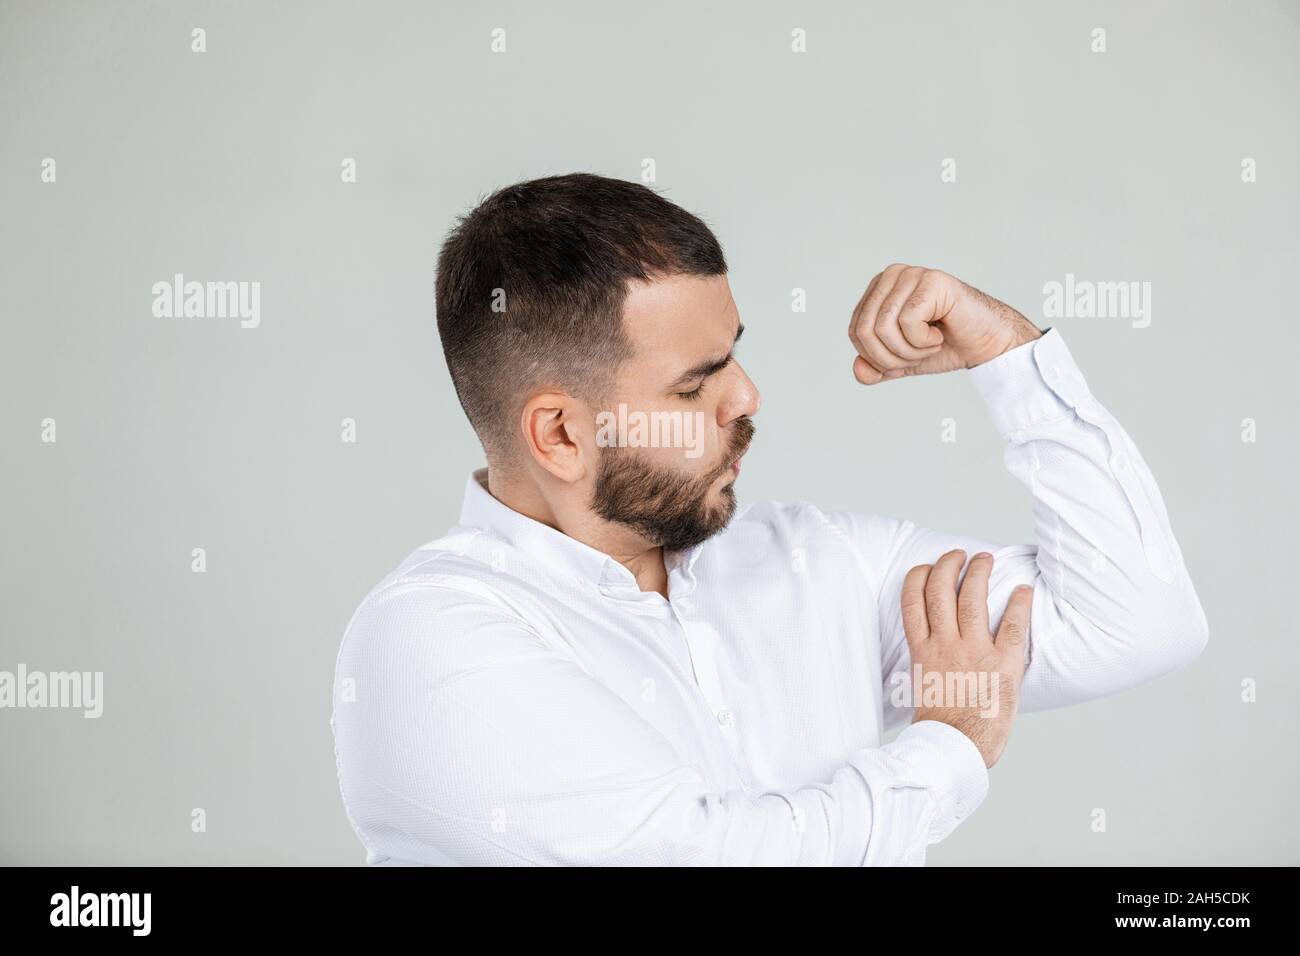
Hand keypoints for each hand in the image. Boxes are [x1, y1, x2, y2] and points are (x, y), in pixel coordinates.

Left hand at [848, 264, 1041, 384]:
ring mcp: (911, 274)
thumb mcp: (901, 363)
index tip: (905, 358)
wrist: (986, 345)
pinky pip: (907, 322)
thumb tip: (858, 369)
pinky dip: (923, 341)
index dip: (876, 358)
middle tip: (918, 355)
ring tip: (930, 345)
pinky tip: (940, 335)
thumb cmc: (945, 347)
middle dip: (890, 357)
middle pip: (865, 330)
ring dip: (909, 351)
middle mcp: (891, 276)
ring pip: (883, 328)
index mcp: (878, 291)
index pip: (855, 331)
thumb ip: (875, 368)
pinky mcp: (931, 280)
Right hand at [902, 549, 1032, 768]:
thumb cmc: (940, 727)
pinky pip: (1013, 626)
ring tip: (984, 558)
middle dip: (948, 565)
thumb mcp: (923, 686)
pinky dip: (1019, 604)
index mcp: (922, 651)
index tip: (925, 567)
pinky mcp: (1002, 663)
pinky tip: (1022, 590)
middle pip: (941, 591)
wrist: (956, 750)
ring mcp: (973, 652)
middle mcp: (945, 645)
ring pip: (972, 598)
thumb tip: (933, 649)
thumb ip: (929, 660)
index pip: (912, 601)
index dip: (918, 577)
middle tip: (957, 555)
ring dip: (978, 573)